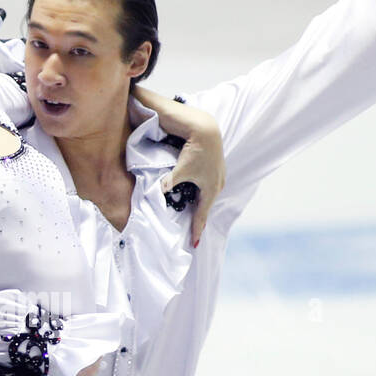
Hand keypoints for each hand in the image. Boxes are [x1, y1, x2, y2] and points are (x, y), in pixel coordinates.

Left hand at [162, 127, 224, 247]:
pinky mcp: (216, 168)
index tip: (194, 244)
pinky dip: (200, 192)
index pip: (202, 215)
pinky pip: (207, 186)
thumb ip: (169, 184)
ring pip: (206, 195)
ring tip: (192, 214)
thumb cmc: (195, 152)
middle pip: (205, 206)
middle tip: (190, 231)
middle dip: (197, 218)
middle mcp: (218, 185)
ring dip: (199, 204)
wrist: (207, 131)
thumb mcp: (180, 170)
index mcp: (210, 190)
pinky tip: (195, 192)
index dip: (197, 230)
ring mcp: (219, 176)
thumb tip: (156, 194)